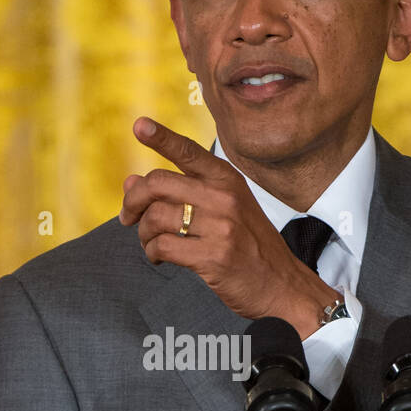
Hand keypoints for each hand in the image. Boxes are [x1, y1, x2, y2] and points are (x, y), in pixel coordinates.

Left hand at [119, 117, 338, 336]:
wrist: (282, 284)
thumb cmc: (250, 245)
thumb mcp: (225, 209)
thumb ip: (182, 192)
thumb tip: (130, 182)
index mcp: (227, 180)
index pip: (188, 151)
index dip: (161, 137)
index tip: (139, 125)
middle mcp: (223, 197)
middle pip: (158, 184)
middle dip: (133, 201)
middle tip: (128, 217)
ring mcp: (220, 226)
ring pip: (155, 217)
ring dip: (143, 234)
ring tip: (151, 243)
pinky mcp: (213, 256)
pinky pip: (162, 246)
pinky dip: (152, 253)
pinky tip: (159, 258)